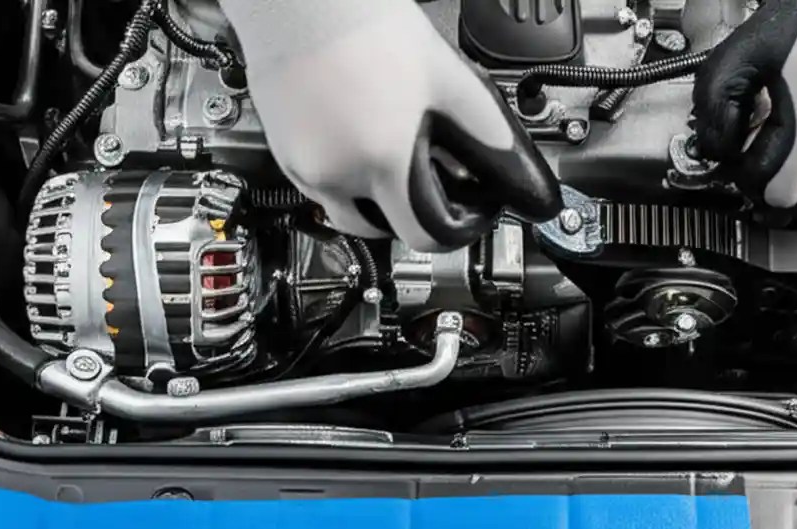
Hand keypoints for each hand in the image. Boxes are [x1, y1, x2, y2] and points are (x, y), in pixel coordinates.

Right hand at [219, 0, 560, 251]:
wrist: (304, 0)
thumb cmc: (366, 27)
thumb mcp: (448, 80)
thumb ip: (486, 130)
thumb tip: (514, 166)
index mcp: (382, 162)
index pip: (422, 237)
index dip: (451, 231)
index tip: (462, 215)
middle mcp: (335, 175)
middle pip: (380, 230)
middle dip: (409, 216)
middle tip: (429, 185)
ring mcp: (303, 166)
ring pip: (344, 209)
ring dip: (373, 200)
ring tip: (393, 158)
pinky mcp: (282, 151)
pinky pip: (317, 184)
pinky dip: (342, 177)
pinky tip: (358, 139)